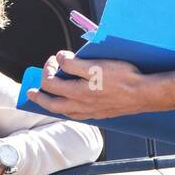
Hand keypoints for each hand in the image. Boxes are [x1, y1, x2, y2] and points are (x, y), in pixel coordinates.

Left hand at [25, 49, 159, 119]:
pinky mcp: (100, 114)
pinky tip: (69, 107)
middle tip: (30, 92)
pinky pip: (77, 115)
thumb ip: (73, 63)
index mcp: (77, 92)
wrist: (144, 94)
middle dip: (39, 97)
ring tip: (47, 100)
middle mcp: (81, 105)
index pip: (51, 83)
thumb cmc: (123, 77)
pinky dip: (67, 111)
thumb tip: (59, 59)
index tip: (53, 60)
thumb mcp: (95, 65)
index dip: (48, 69)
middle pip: (52, 103)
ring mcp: (90, 112)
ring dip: (52, 106)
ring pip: (64, 112)